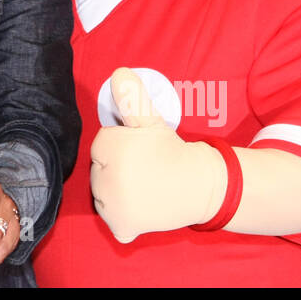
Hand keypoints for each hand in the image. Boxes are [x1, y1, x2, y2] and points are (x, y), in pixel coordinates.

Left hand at [90, 67, 224, 243]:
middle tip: (145, 168)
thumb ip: (132, 96)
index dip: (120, 145)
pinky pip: (113, 222)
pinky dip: (124, 219)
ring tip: (144, 184)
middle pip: (99, 171)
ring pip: (103, 195)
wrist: (201, 185)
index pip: (100, 146)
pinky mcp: (123, 227)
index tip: (139, 150)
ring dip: (118, 191)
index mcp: (110, 150)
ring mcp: (114, 207)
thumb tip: (118, 72)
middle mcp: (107, 182)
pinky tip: (141, 207)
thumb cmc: (170, 150)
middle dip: (117, 167)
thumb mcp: (150, 119)